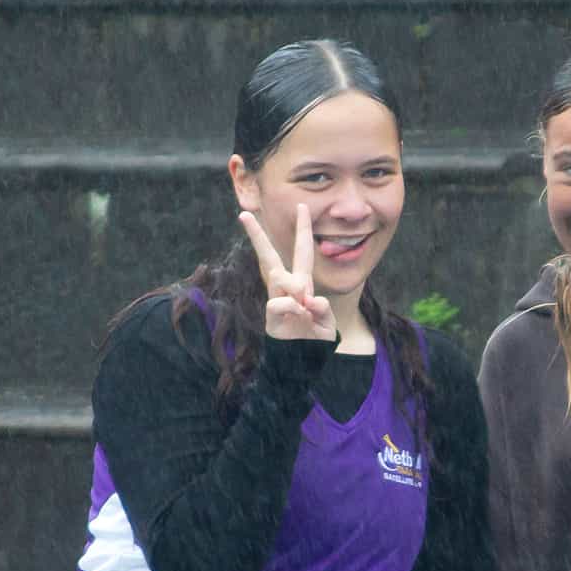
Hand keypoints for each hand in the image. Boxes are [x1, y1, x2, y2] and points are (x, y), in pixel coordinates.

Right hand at [238, 203, 338, 343]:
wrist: (302, 365)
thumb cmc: (314, 340)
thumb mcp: (326, 322)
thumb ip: (320, 308)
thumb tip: (305, 298)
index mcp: (301, 284)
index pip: (300, 252)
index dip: (302, 229)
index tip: (301, 205)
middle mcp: (284, 289)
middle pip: (269, 257)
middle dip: (257, 236)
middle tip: (243, 213)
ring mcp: (275, 301)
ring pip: (277, 275)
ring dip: (295, 286)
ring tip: (304, 307)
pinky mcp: (270, 316)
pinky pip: (283, 302)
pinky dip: (296, 310)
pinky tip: (300, 319)